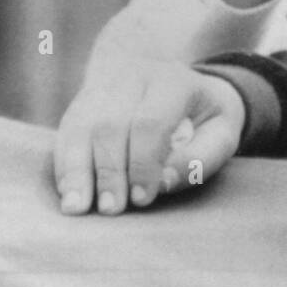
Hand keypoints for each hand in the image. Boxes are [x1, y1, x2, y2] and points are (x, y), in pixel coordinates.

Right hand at [54, 60, 245, 215]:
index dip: (144, 163)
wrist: (174, 81)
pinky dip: (64, 164)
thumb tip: (162, 182)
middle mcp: (133, 76)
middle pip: (110, 124)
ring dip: (76, 170)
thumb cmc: (204, 118)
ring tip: (77, 207)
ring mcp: (103, 86)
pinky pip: (67, 130)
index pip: (151, 121)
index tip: (141, 199)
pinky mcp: (82, 101)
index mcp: (173, 81)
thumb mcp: (222, 132)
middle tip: (110, 210)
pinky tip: (66, 192)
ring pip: (80, 125)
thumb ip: (200, 158)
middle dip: (108, 171)